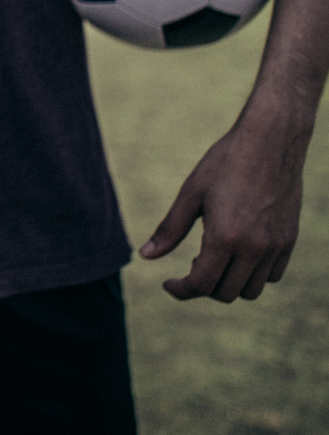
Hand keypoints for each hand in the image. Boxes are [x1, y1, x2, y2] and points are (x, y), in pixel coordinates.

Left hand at [139, 102, 305, 301]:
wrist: (270, 141)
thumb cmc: (225, 162)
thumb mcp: (191, 193)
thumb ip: (170, 229)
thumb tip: (146, 256)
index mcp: (226, 237)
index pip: (202, 285)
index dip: (181, 290)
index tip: (168, 284)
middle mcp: (254, 248)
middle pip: (226, 293)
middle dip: (202, 286)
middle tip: (190, 264)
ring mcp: (275, 247)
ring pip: (251, 290)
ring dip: (228, 283)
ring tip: (213, 257)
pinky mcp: (289, 240)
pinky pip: (271, 276)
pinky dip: (252, 274)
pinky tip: (237, 251)